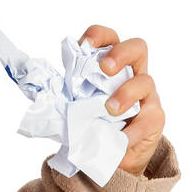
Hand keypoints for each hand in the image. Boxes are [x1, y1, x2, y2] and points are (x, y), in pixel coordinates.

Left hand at [78, 25, 165, 176]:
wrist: (113, 155)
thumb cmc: (93, 122)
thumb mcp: (77, 105)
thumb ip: (63, 92)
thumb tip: (37, 87)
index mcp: (111, 66)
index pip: (109, 39)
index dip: (99, 36)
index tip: (85, 44)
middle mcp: (132, 74)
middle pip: (137, 48)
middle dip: (121, 54)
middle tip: (105, 68)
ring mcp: (146, 95)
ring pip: (145, 81)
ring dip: (126, 93)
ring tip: (109, 108)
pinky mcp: (154, 119)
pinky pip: (148, 120)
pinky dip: (132, 129)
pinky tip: (121, 137)